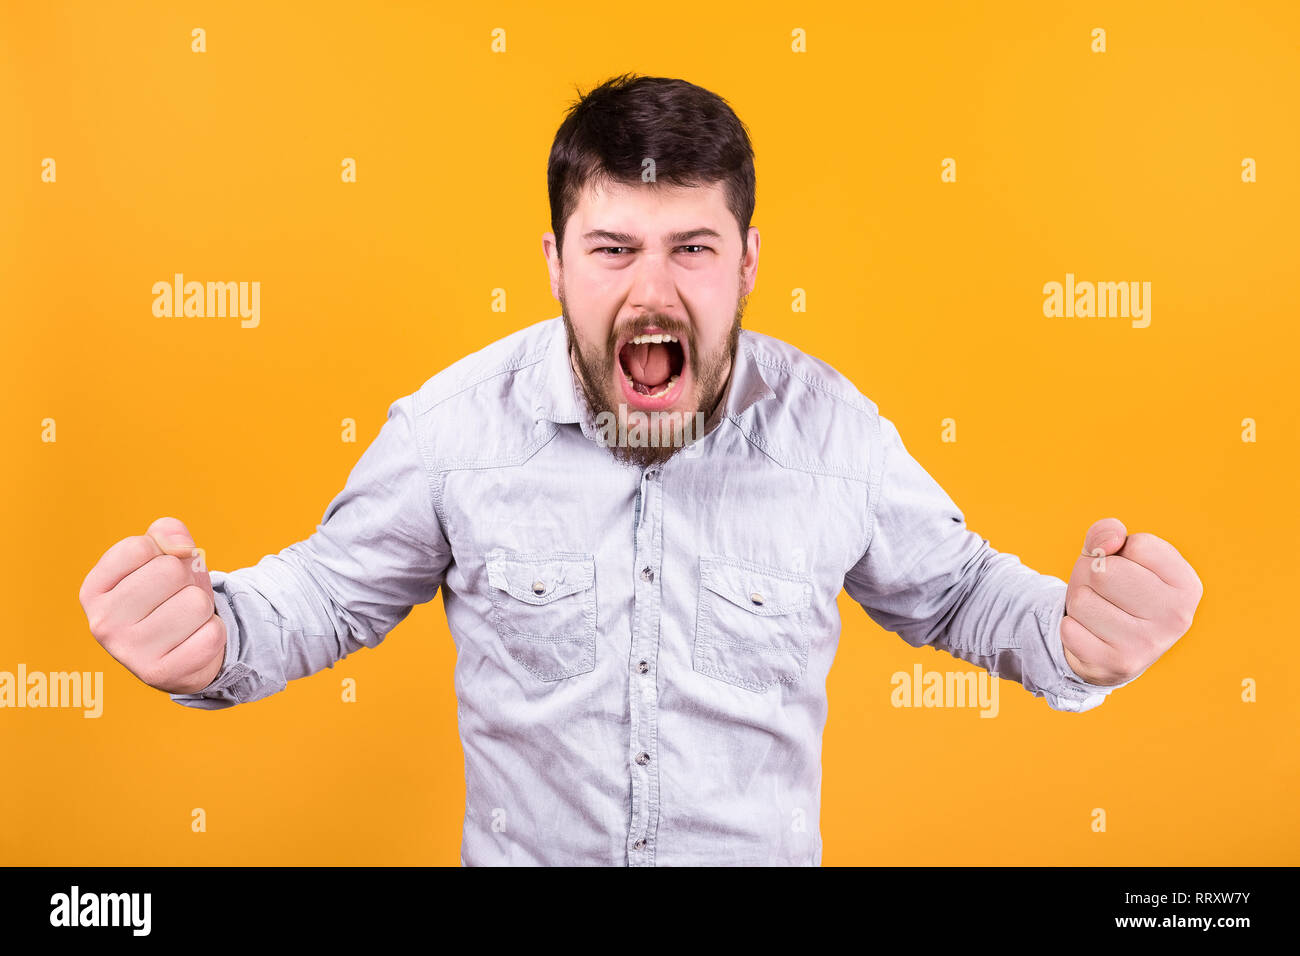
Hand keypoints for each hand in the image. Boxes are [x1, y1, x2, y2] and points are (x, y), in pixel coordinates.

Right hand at [78, 516, 226, 694]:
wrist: (182, 651)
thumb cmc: (170, 595)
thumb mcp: (163, 557)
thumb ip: (167, 533)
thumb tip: (179, 546)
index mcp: (94, 590)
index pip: (139, 547)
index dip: (165, 552)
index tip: (160, 572)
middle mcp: (102, 623)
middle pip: (170, 571)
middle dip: (187, 579)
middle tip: (178, 598)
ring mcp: (128, 653)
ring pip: (196, 602)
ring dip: (202, 607)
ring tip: (186, 620)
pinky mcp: (161, 675)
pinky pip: (212, 634)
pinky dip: (213, 632)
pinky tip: (194, 640)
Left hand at [1060, 517, 1202, 685]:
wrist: (1107, 644)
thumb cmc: (1113, 589)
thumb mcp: (1112, 553)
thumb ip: (1108, 531)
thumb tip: (1108, 543)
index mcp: (1187, 585)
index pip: (1139, 545)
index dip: (1118, 551)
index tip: (1125, 568)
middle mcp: (1177, 617)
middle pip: (1105, 571)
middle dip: (1092, 575)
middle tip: (1104, 592)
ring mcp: (1149, 645)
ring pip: (1082, 600)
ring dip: (1080, 602)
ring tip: (1098, 612)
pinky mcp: (1118, 665)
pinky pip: (1069, 629)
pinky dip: (1071, 627)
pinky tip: (1090, 634)